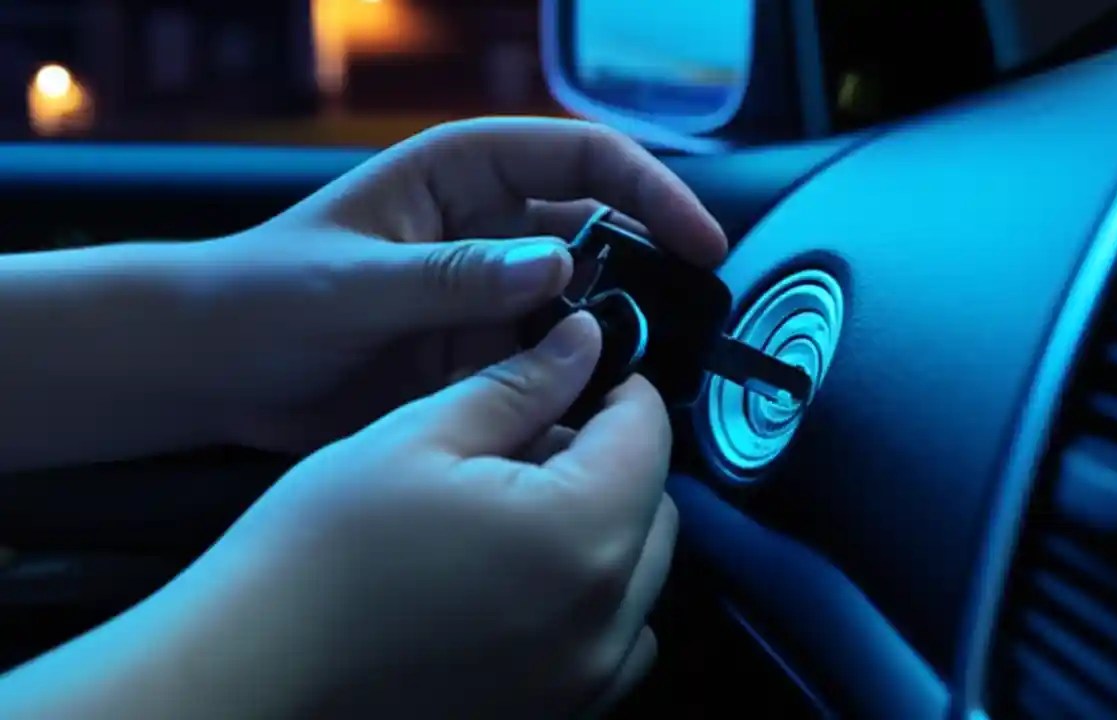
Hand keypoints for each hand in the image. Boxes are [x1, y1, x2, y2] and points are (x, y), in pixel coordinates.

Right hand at [161, 313, 675, 717]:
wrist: (254, 671)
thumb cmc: (323, 543)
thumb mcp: (420, 436)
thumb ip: (521, 385)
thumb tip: (587, 337)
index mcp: (580, 532)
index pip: (648, 434)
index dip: (618, 386)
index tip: (577, 370)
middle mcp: (605, 617)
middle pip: (656, 508)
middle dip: (612, 459)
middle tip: (531, 440)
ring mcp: (586, 678)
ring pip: (642, 578)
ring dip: (607, 530)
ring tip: (521, 513)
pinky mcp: (559, 713)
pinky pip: (615, 643)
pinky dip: (592, 599)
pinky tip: (519, 581)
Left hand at [191, 117, 725, 451]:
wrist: (209, 369)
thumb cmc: (260, 296)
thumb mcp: (354, 282)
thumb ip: (454, 276)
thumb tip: (562, 264)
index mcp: (462, 174)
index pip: (583, 160)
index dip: (652, 192)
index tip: (701, 244)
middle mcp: (490, 230)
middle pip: (601, 238)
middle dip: (647, 279)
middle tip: (686, 334)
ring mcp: (489, 297)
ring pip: (583, 313)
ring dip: (614, 345)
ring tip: (641, 388)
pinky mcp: (480, 357)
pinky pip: (549, 369)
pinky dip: (574, 393)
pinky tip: (590, 420)